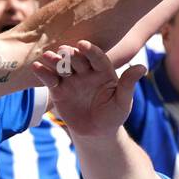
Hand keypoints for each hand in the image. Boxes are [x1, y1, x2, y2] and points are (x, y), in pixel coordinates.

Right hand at [30, 40, 146, 138]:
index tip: (83, 45)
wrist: (96, 133)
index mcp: (103, 71)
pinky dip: (42, 72)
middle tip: (63, 52)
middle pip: (76, 59)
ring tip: (48, 57)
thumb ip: (128, 84)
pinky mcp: (58, 90)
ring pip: (61, 66)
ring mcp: (71, 80)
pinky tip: (36, 66)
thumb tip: (142, 67)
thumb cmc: (113, 116)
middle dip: (70, 55)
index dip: (90, 51)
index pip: (97, 57)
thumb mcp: (123, 102)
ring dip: (54, 60)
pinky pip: (49, 79)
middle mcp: (86, 72)